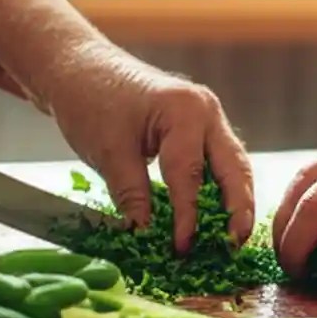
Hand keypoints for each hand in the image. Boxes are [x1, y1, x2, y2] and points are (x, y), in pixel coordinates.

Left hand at [46, 49, 253, 253]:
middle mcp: (206, 111)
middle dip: (239, 209)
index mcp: (186, 111)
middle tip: (234, 246)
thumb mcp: (108, 153)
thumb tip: (147, 235)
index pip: (192, 175)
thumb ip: (133, 195)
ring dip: (234, 201)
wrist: (77, 69)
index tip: (183, 248)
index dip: (188, 217)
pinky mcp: (197, 128)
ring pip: (231, 166)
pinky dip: (218, 189)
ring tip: (232, 238)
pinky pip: (216, 162)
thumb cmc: (90, 100)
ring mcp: (206, 118)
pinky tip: (215, 216)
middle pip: (234, 168)